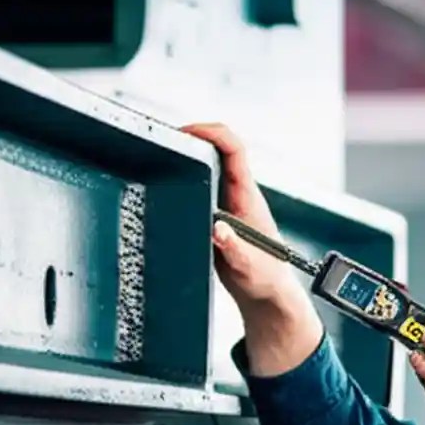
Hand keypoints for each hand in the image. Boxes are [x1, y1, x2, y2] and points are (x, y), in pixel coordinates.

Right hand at [180, 122, 305, 311]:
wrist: (266, 293)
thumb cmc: (265, 278)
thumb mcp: (249, 267)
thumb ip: (235, 249)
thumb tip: (218, 229)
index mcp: (248, 197)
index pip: (235, 150)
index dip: (212, 133)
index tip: (187, 131)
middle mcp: (237, 193)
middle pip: (217, 150)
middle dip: (192, 138)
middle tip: (162, 140)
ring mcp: (226, 203)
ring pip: (207, 167)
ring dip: (186, 157)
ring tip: (158, 155)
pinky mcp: (215, 214)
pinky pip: (199, 187)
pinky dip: (182, 179)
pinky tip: (164, 184)